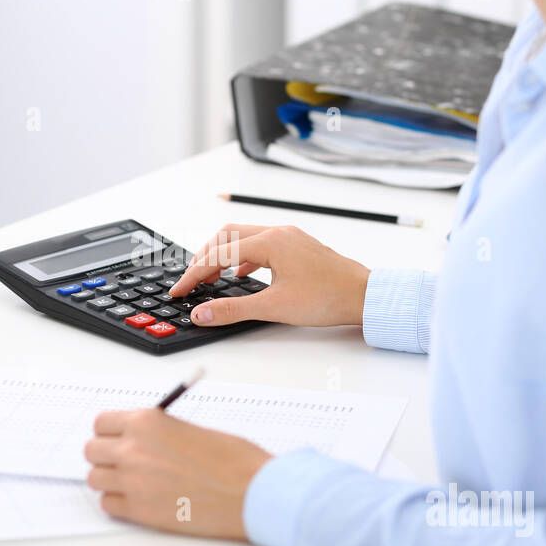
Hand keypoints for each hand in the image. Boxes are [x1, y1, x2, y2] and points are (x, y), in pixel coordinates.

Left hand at [84, 408, 272, 538]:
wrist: (251, 492)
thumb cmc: (232, 460)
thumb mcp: (189, 429)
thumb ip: (158, 432)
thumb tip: (139, 440)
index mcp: (146, 422)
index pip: (102, 423)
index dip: (110, 432)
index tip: (117, 438)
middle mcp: (133, 450)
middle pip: (91, 451)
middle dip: (105, 455)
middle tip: (122, 461)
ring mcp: (133, 482)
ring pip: (95, 479)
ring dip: (110, 480)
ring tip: (133, 482)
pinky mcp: (140, 511)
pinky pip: (108, 506)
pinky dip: (119, 504)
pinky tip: (139, 500)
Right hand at [167, 224, 369, 327]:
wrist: (365, 297)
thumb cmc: (328, 298)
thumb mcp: (274, 307)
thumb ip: (233, 309)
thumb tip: (202, 313)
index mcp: (270, 242)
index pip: (219, 253)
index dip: (194, 274)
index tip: (180, 290)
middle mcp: (278, 233)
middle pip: (227, 236)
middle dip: (204, 257)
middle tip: (190, 281)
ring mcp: (289, 237)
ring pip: (243, 237)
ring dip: (222, 254)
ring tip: (210, 277)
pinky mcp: (298, 246)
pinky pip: (260, 244)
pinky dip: (242, 257)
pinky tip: (240, 274)